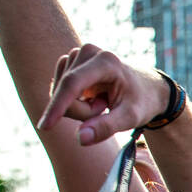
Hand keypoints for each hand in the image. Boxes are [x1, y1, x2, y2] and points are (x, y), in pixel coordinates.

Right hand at [37, 44, 171, 144]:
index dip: (58, 105)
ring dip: (79, 107)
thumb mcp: (130, 118)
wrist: (147, 89)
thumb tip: (81, 138)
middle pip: (65, 91)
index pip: (73, 83)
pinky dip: (74, 102)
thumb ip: (106, 128)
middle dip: (82, 111)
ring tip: (102, 101)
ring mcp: (76, 56)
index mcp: (106, 62)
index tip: (45, 126)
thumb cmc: (141, 102)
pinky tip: (92, 98)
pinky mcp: (69, 63)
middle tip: (105, 108)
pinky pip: (60, 91)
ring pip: (60, 93)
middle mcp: (88, 52)